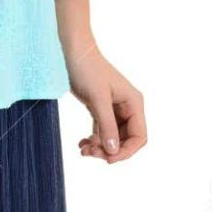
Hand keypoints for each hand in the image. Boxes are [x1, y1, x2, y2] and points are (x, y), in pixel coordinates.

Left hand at [66, 42, 146, 163]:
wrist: (72, 52)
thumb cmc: (87, 69)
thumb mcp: (97, 99)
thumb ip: (107, 125)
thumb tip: (114, 151)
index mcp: (134, 103)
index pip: (139, 137)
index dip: (126, 151)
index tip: (108, 159)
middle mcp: (127, 107)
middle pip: (126, 140)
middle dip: (110, 150)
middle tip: (90, 153)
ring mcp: (114, 109)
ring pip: (113, 137)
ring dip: (100, 147)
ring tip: (83, 149)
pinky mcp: (101, 108)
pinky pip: (102, 131)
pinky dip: (94, 139)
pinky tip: (82, 143)